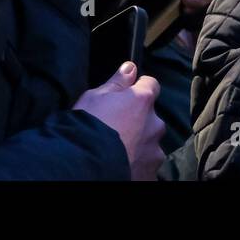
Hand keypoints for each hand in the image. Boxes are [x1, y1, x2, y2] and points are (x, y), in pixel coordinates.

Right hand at [72, 62, 164, 179]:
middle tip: (117, 129)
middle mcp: (155, 124)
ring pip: (150, 142)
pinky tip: (123, 165)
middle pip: (151, 117)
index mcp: (142, 101)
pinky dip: (138, 164)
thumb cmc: (87, 126)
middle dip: (139, 121)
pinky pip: (147, 165)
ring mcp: (155, 150)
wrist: (84, 165)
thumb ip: (117, 83)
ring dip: (140, 144)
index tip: (127, 96)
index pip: (151, 84)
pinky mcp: (151, 173)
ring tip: (118, 150)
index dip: (138, 89)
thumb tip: (130, 67)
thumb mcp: (94, 98)